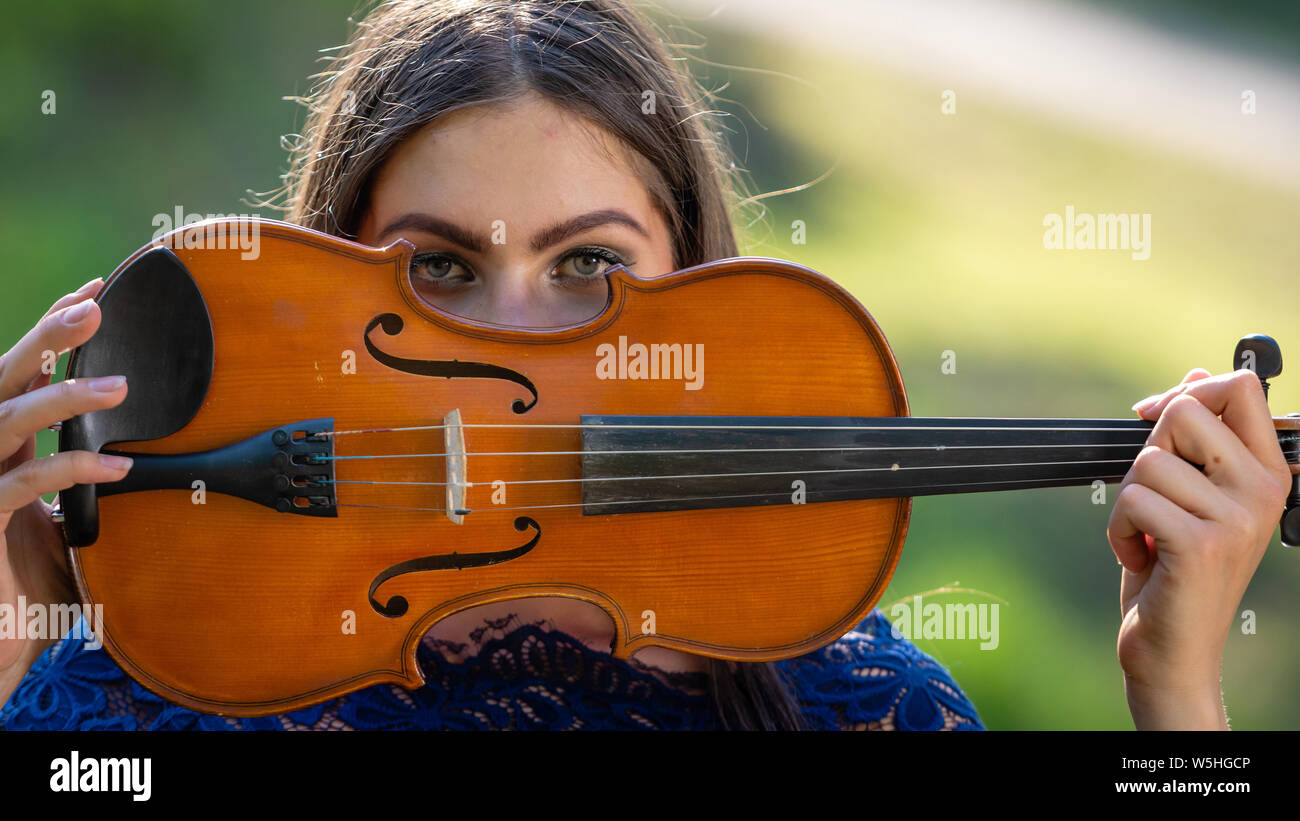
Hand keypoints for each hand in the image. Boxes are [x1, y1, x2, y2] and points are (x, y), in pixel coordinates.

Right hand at [0, 278, 131, 705]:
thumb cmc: (30, 576)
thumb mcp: (67, 512)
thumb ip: (87, 471)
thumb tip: (138, 441)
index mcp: (8, 440)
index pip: (30, 369)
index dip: (55, 329)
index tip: (96, 289)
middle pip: (9, 377)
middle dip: (48, 336)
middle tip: (94, 306)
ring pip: (8, 418)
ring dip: (63, 398)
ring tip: (118, 386)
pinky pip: (23, 483)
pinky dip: (70, 469)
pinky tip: (116, 467)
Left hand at [1108, 368, 1289, 729]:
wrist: (1174, 647)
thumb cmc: (1174, 569)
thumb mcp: (1187, 495)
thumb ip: (1194, 438)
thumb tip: (1193, 376)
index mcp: (1267, 471)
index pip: (1241, 388)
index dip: (1187, 393)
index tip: (1157, 420)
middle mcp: (1262, 490)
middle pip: (1184, 411)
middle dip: (1147, 452)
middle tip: (1156, 500)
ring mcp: (1237, 517)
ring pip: (1147, 460)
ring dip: (1129, 501)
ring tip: (1149, 537)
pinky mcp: (1202, 543)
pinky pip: (1132, 501)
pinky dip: (1118, 530)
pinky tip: (1140, 557)